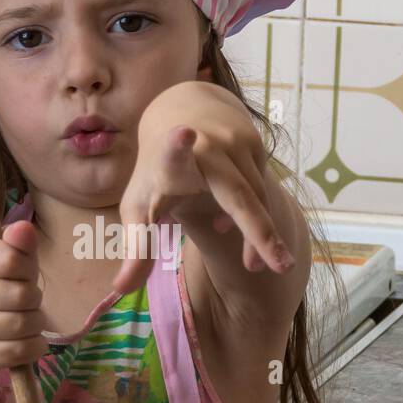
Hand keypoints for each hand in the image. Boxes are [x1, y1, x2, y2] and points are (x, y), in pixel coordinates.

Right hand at [0, 220, 47, 368]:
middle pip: (19, 295)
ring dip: (37, 322)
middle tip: (30, 298)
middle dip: (34, 297)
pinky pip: (14, 353)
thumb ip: (19, 241)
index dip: (27, 267)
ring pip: (19, 325)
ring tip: (31, 317)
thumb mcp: (4, 253)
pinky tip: (33, 339)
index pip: (8, 260)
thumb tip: (24, 229)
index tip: (24, 271)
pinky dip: (33, 347)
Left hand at [112, 82, 296, 294]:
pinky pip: (262, 188)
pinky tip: (232, 221)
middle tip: (281, 266)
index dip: (176, 146)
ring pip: (257, 199)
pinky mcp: (255, 141)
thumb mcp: (138, 207)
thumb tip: (121, 289)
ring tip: (251, 264)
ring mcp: (234, 142)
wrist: (182, 113)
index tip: (182, 133)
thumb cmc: (155, 173)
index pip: (172, 155)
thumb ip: (137, 248)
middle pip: (238, 196)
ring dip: (259, 235)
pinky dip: (256, 212)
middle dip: (260, 231)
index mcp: (169, 162)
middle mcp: (206, 146)